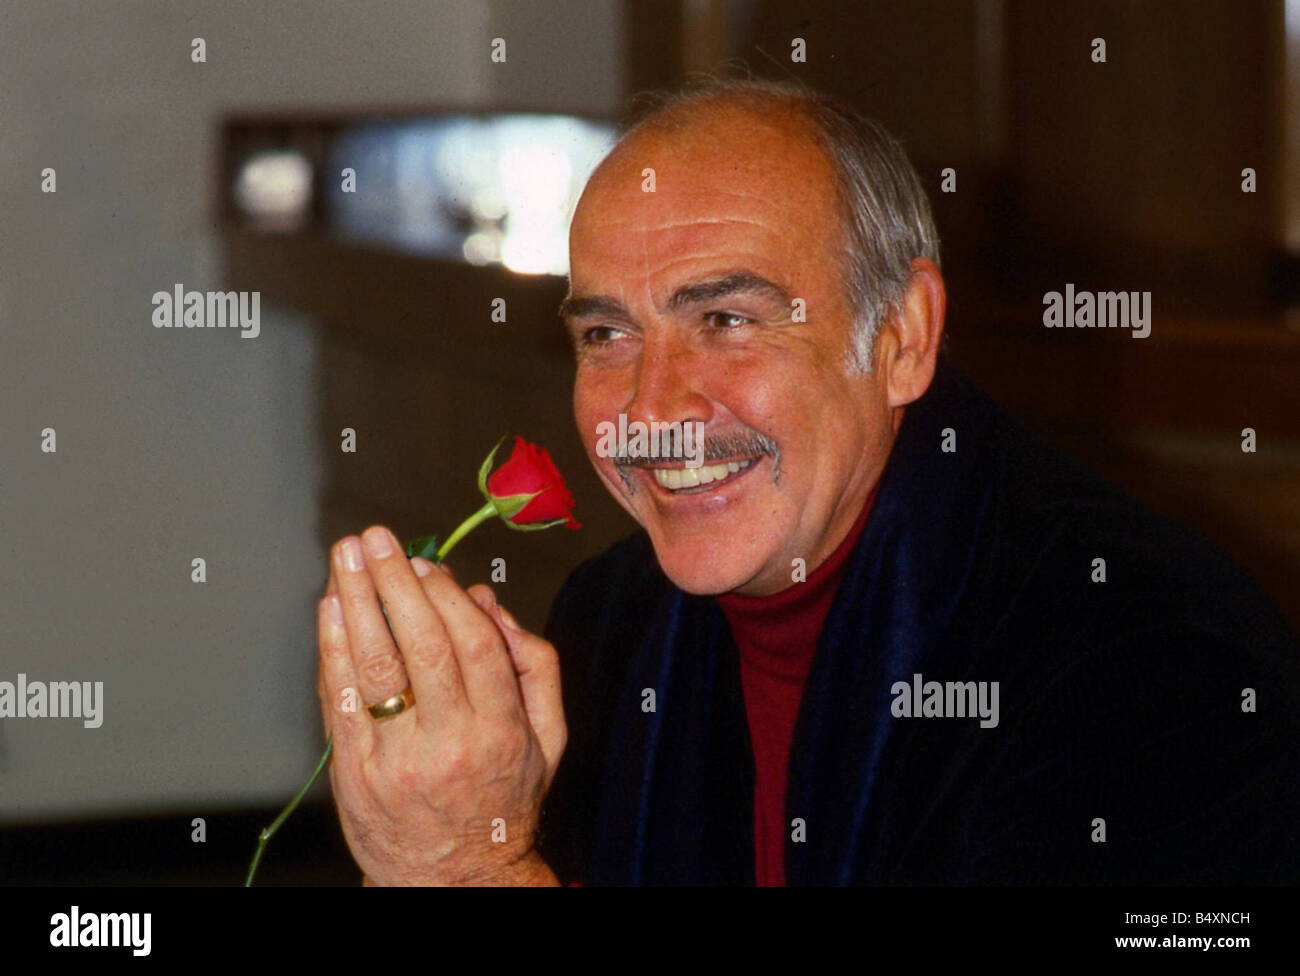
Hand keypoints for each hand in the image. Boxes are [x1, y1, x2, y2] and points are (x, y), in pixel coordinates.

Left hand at [316, 524, 565, 885]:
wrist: (455, 878)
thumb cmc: (504, 798)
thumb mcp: (549, 738)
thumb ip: (533, 664)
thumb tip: (487, 601)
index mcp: (501, 731)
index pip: (474, 645)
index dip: (446, 595)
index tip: (426, 561)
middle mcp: (449, 743)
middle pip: (420, 646)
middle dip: (394, 582)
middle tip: (377, 537)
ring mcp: (396, 760)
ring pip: (374, 667)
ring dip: (354, 602)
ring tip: (345, 556)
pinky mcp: (354, 774)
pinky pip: (340, 701)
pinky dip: (331, 648)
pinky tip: (329, 610)